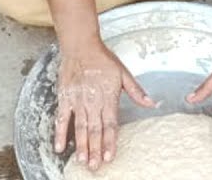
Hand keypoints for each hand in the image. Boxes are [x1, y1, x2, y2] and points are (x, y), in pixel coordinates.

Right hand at [55, 40, 155, 171]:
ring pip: (79, 127)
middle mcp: (92, 102)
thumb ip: (136, 91)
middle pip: (94, 130)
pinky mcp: (64, 98)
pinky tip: (60, 147)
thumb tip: (151, 103)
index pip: (110, 125)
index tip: (110, 157)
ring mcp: (77, 101)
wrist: (80, 45)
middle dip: (95, 149)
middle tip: (95, 166)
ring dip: (81, 145)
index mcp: (108, 98)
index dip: (110, 142)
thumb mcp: (123, 73)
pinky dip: (60, 133)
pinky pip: (62, 118)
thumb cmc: (102, 58)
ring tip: (82, 160)